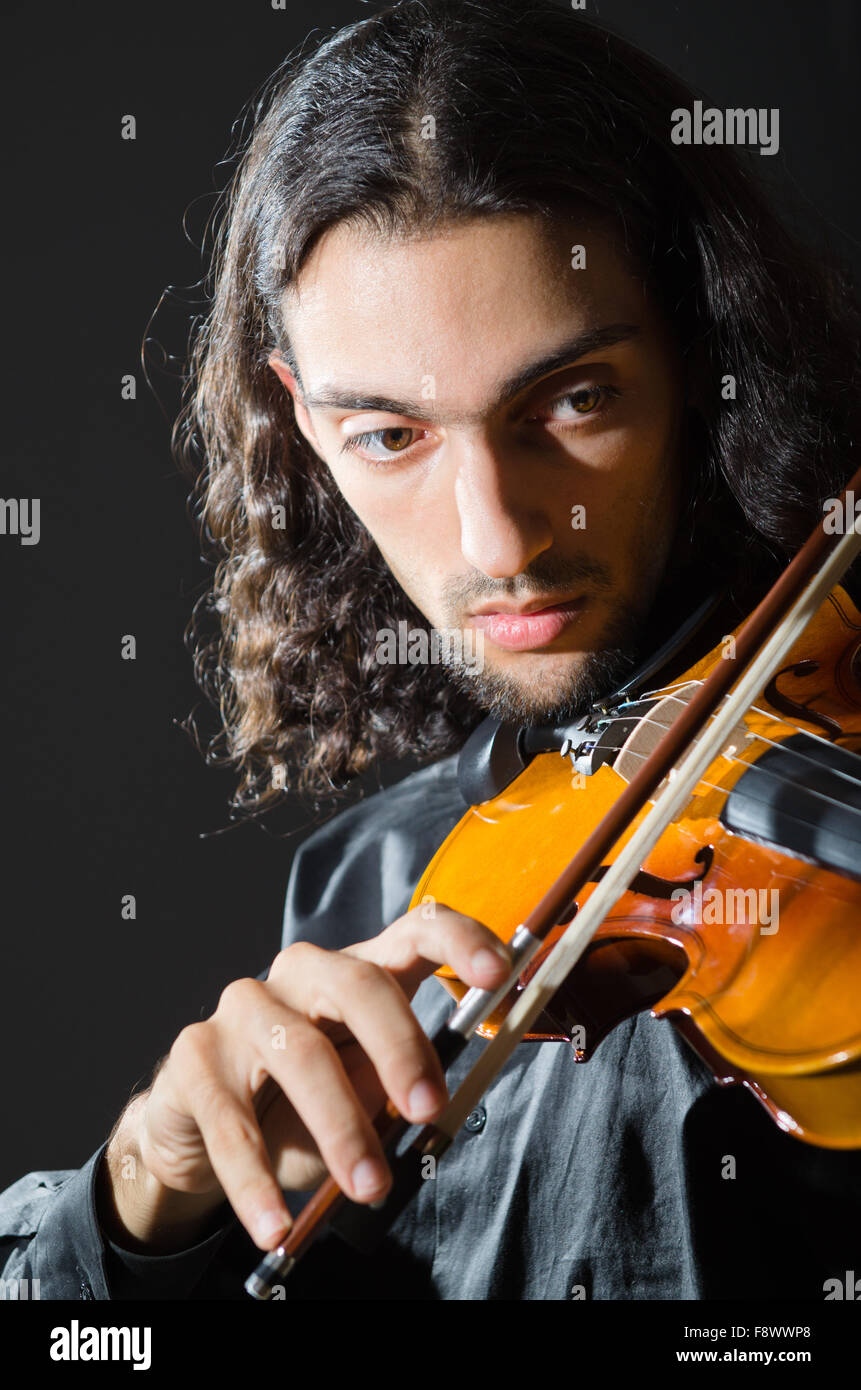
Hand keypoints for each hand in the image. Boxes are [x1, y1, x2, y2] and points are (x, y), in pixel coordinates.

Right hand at [102, 906, 509, 1252]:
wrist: (201, 1134)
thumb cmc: (301, 1108)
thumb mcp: (364, 1098)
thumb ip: (401, 1089)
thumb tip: (439, 1099)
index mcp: (358, 973)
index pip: (415, 930)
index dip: (459, 942)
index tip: (500, 973)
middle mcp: (300, 975)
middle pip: (356, 982)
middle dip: (399, 1045)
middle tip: (428, 1109)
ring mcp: (242, 1007)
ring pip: (299, 1050)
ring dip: (341, 1126)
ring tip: (370, 1187)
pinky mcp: (194, 1056)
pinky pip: (231, 1117)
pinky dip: (257, 1180)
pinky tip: (276, 1225)